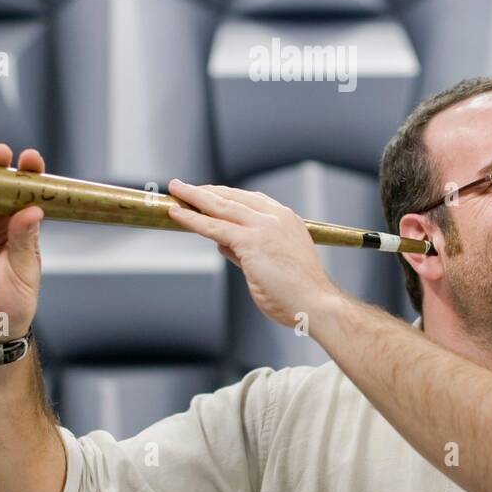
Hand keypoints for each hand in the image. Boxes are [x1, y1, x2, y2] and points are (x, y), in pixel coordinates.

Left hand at [166, 179, 340, 329]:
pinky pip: (215, 227)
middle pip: (233, 198)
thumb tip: (223, 245)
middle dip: (205, 191)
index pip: (250, 200)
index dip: (224, 195)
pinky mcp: (252, 242)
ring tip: (175, 190)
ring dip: (194, 197)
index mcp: (286, 220)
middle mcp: (276, 217)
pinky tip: (177, 214)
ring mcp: (264, 227)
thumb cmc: (297, 293)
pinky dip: (193, 219)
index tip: (206, 192)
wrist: (316, 305)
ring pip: (221, 207)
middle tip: (182, 186)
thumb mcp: (271, 265)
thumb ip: (247, 252)